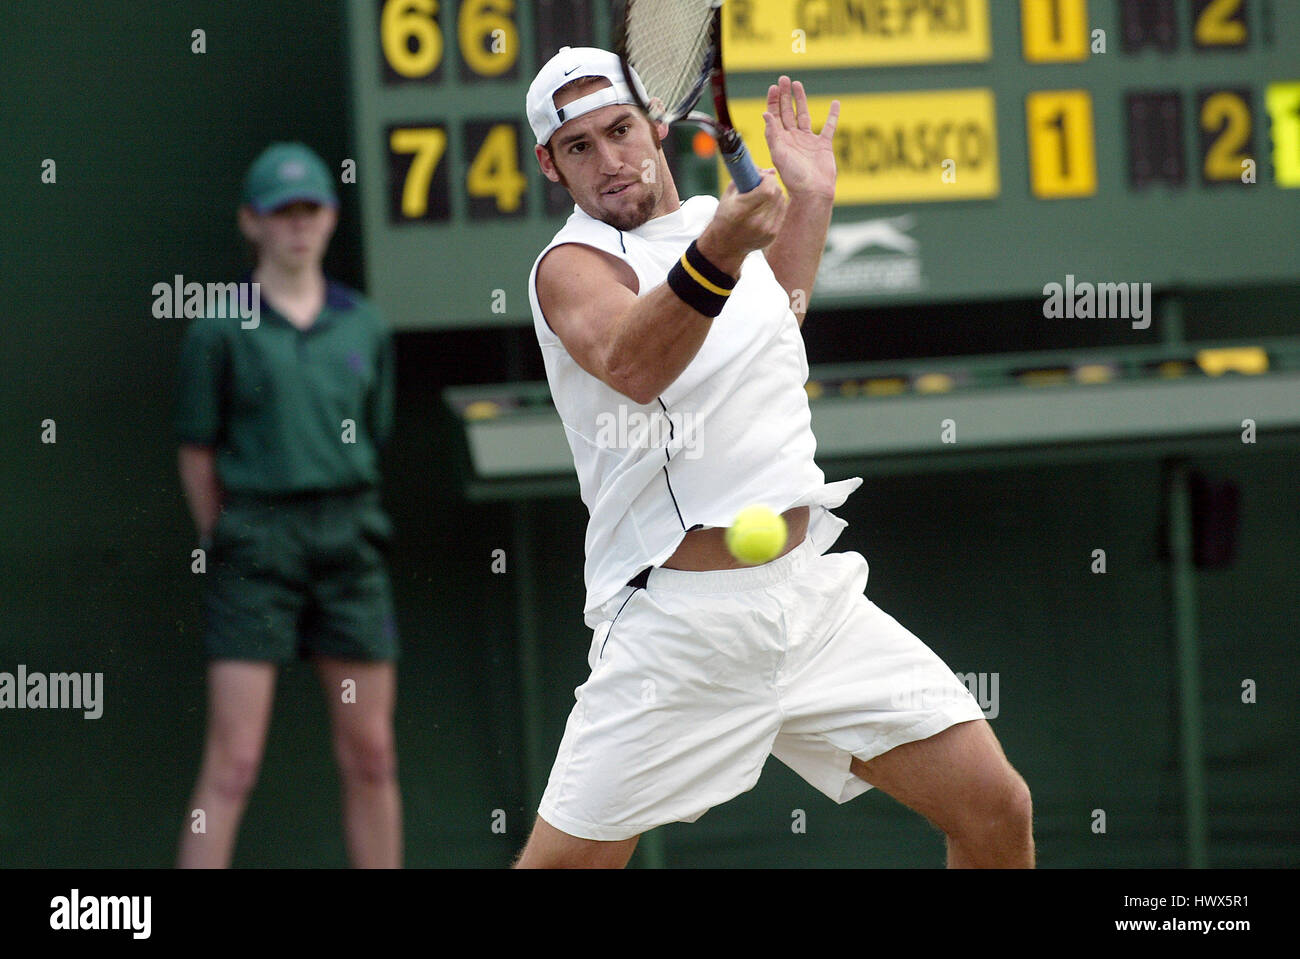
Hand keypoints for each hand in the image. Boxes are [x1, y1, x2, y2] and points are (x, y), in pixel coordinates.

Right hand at [699, 170, 788, 271]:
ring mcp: (766, 230)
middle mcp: (756, 222)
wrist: (726, 246)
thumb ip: (747, 178)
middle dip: (771, 184)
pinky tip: (765, 207)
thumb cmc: (725, 217)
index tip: (760, 177)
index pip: (768, 189)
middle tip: (760, 185)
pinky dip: (776, 205)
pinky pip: (781, 211)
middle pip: (776, 193)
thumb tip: (771, 171)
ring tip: (761, 198)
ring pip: (781, 200)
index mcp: (742, 211)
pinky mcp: (773, 235)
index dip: (767, 179)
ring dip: (774, 194)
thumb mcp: (728, 195)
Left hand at [763, 76, 838, 199]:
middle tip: (784, 79)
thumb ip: (772, 134)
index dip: (773, 101)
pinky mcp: (823, 145)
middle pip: (787, 112)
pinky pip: (829, 126)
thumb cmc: (794, 177)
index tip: (774, 87)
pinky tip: (835, 103)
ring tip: (798, 85)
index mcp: (780, 140)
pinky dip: (832, 115)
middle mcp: (793, 139)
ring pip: (803, 115)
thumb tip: (765, 114)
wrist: (813, 192)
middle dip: (784, 96)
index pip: (774, 116)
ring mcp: (808, 141)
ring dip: (801, 100)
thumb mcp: (779, 154)